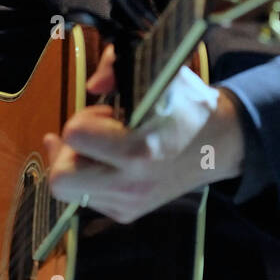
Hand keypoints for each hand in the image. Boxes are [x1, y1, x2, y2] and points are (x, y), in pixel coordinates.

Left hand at [42, 43, 245, 221]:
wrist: (219, 144)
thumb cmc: (187, 105)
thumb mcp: (161, 73)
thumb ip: (118, 66)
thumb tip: (93, 85)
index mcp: (140, 149)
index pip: (75, 134)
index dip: (85, 117)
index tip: (110, 113)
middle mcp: (131, 183)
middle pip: (60, 178)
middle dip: (68, 151)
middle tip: (93, 137)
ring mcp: (129, 203)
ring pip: (68, 189)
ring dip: (77, 164)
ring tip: (102, 149)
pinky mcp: (128, 213)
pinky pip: (85, 198)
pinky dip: (88, 177)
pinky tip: (107, 161)